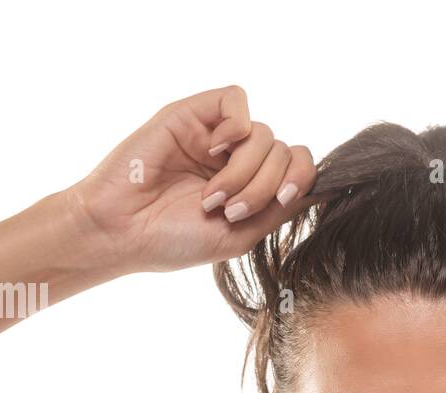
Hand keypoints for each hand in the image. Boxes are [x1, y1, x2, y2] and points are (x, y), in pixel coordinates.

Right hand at [62, 85, 318, 272]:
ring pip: (265, 134)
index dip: (301, 179)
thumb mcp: (241, 235)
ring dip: (245, 171)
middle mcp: (237, 158)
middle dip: (265, 185)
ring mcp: (216, 135)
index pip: (299, 166)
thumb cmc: (173, 240)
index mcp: (252, 185)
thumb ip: (280, 209)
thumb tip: (324, 188)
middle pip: (286, 152)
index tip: (282, 201)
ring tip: (211, 196)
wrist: (122, 231)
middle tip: (229, 209)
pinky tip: (215, 150)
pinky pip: (236, 100)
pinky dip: (236, 127)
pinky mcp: (193, 115)